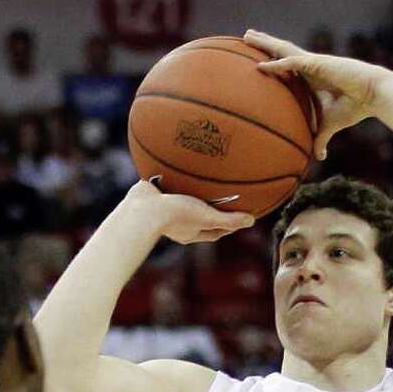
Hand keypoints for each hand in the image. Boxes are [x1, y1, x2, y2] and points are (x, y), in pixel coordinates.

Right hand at [127, 179, 253, 243]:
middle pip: (200, 215)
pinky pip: (170, 182)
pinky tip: (184, 160)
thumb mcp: (207, 216)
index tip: (240, 215)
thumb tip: (251, 221)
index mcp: (190, 232)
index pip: (214, 231)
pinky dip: (178, 174)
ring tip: (205, 175)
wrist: (141, 207)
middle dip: (212, 206)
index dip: (228, 225)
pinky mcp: (155, 194)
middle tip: (225, 194)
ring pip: (185, 198)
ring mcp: (165, 208)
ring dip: (194, 189)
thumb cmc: (174, 215)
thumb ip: (228, 220)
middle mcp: (178, 222)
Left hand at [244, 28, 392, 159]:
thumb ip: (321, 138)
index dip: (273, 60)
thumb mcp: (331, 125)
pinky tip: (261, 66)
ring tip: (247, 35)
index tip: (257, 59)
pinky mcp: (317, 63)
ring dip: (265, 43)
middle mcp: (309, 66)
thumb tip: (319, 157)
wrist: (372, 95)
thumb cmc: (354, 107)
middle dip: (264, 44)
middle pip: (281, 51)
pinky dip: (277, 65)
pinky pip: (292, 64)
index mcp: (311, 77)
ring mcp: (312, 63)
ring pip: (283, 49)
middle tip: (246, 36)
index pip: (287, 65)